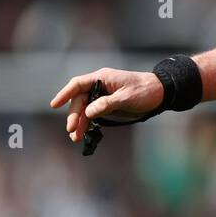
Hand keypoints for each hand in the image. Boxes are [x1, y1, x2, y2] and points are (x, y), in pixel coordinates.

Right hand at [50, 67, 164, 143]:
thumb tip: (88, 112)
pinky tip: (83, 134)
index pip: (78, 84)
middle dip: (75, 116)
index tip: (54, 104)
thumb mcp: (127, 98)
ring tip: (75, 137)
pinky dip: (88, 123)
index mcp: (102, 78)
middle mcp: (100, 86)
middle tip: (72, 130)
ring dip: (80, 123)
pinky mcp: (107, 105)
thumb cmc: (145, 91)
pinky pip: (93, 114)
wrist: (161, 93)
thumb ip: (107, 104)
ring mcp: (103, 96)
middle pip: (80, 100)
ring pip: (85, 109)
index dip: (65, 94)